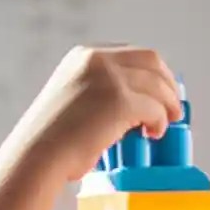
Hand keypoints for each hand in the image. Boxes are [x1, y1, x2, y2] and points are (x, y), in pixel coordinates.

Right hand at [9, 45, 184, 180]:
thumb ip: (97, 92)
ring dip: (168, 104)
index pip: (132, 53)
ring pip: (157, 85)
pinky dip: (160, 121)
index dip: (152, 72)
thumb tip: (131, 106)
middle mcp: (97, 60)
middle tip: (173, 106)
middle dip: (167, 83)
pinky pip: (155, 108)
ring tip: (167, 122)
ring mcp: (109, 78)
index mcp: (83, 56)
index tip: (160, 89)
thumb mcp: (71, 100)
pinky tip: (154, 133)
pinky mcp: (120, 102)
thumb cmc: (50, 140)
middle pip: (150, 61)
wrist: (37, 155)